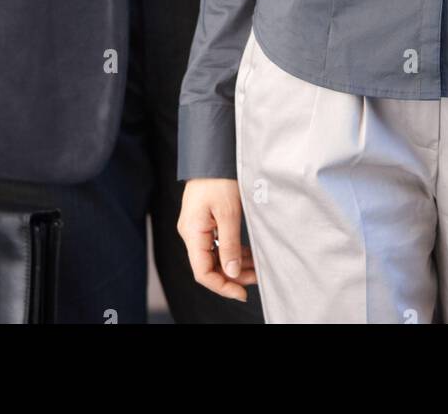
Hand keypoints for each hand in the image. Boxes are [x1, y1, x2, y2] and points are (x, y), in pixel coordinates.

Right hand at [177, 179, 256, 301]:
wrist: (213, 154)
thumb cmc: (219, 178)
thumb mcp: (229, 213)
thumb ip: (229, 245)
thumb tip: (231, 273)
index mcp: (192, 233)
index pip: (203, 272)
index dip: (222, 286)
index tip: (242, 293)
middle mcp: (190, 233)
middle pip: (209, 266)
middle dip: (232, 276)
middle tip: (256, 277)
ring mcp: (196, 227)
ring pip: (214, 255)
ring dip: (233, 264)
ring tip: (256, 267)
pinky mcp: (203, 221)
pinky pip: (215, 244)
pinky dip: (231, 251)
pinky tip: (247, 254)